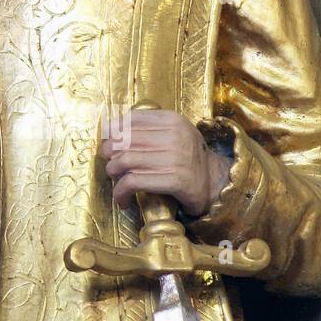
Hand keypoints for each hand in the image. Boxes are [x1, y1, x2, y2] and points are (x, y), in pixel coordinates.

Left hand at [100, 108, 230, 215]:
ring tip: (116, 181)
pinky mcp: (175, 181)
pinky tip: (123, 200)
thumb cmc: (185, 158)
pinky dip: (120, 193)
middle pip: (123, 141)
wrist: (212, 182)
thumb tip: (108, 129)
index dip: (112, 133)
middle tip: (110, 166)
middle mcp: (175, 136)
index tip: (108, 144)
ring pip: (124, 161)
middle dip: (109, 155)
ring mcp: (177, 158)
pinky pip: (133, 183)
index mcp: (173, 119)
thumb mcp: (172, 133)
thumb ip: (146, 128)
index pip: (130, 120)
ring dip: (113, 174)